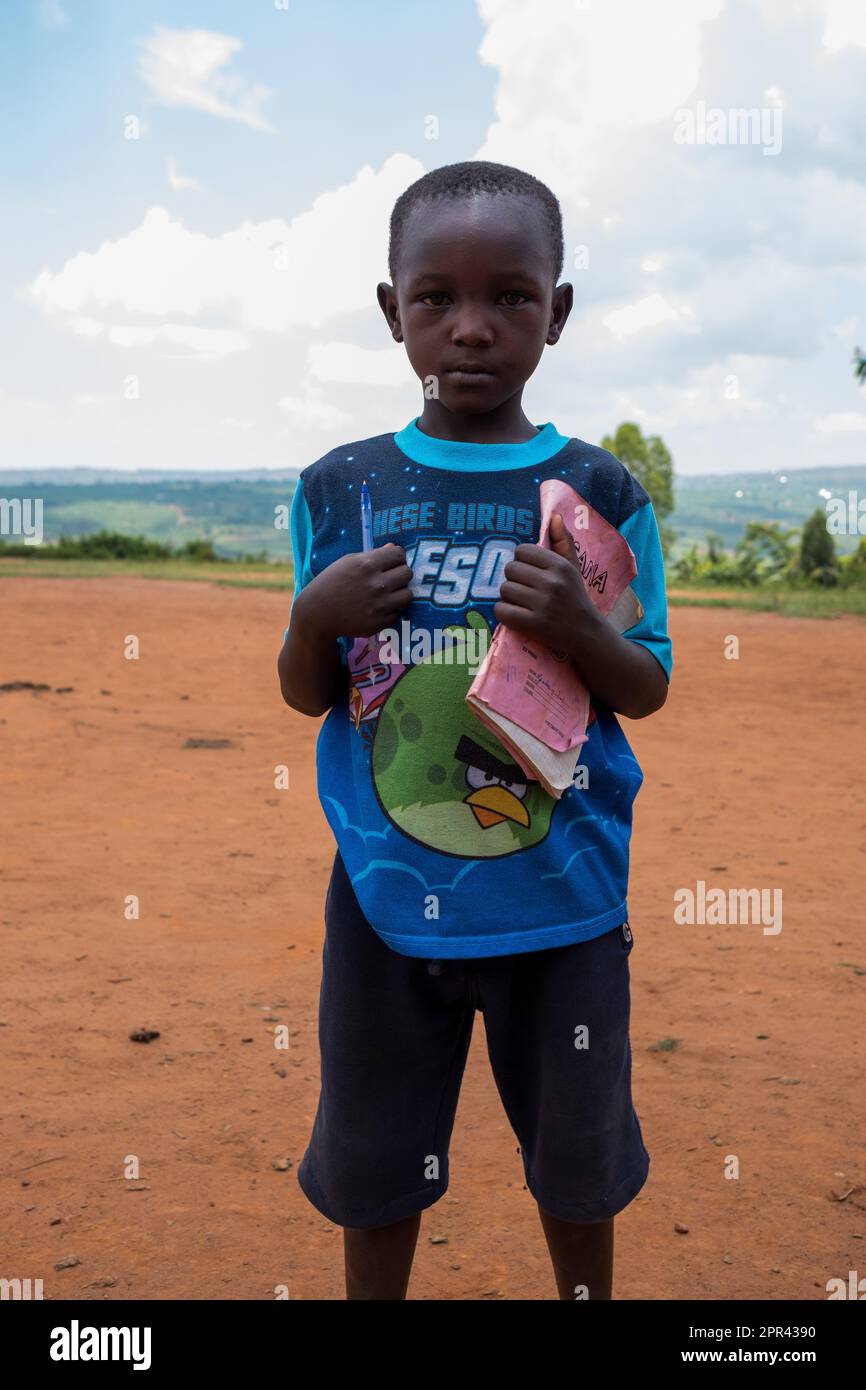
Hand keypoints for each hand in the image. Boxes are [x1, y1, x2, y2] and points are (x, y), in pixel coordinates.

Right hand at [295, 543, 413, 642]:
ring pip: (408, 594)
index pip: (399, 554)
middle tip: (390, 578)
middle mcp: (376, 585)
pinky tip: (377, 607)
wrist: (317, 613)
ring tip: (387, 593)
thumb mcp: (347, 562)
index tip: (391, 562)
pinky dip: (390, 610)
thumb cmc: (331, 583)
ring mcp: (379, 606)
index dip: (396, 557)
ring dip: (399, 592)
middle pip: (407, 573)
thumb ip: (373, 555)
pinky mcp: (379, 623)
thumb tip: (395, 547)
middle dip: (400, 574)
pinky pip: (398, 612)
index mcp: (367, 565)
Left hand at [494, 513, 599, 653]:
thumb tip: (555, 517)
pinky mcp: (533, 624)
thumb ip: (563, 542)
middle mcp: (552, 583)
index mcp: (560, 566)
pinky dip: (504, 613)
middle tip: (524, 589)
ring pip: (504, 589)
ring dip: (509, 597)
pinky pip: (501, 610)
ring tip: (522, 603)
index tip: (529, 572)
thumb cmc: (575, 598)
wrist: (586, 633)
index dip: (521, 561)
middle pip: (510, 569)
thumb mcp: (574, 569)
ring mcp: (542, 605)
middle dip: (514, 579)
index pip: (522, 551)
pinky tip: (516, 614)